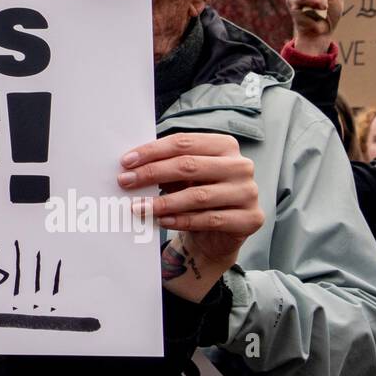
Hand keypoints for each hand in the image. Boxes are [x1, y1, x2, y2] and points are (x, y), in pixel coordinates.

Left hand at [119, 132, 263, 300]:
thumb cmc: (198, 193)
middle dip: (152, 173)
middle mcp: (241, 166)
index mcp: (225, 145)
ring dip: (162, 202)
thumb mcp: (183, 175)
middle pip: (189, 165)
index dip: (153, 151)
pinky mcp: (250, 218)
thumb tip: (131, 165)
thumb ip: (166, 165)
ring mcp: (248, 192)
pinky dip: (181, 220)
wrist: (220, 232)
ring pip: (198, 195)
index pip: (184, 142)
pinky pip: (209, 220)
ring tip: (138, 206)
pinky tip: (161, 220)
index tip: (126, 161)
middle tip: (125, 181)